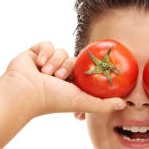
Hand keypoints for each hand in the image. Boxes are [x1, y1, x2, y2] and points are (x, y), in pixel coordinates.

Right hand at [1, 41, 126, 117]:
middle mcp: (60, 73)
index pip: (85, 70)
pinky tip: (38, 64)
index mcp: (72, 84)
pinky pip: (47, 43)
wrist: (25, 91)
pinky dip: (44, 52)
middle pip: (74, 58)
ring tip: (46, 74)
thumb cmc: (52, 100)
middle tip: (59, 78)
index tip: (84, 74)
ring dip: (54, 62)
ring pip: (61, 50)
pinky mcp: (35, 53)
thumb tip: (123, 104)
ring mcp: (47, 63)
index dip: (86, 70)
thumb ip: (103, 105)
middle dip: (67, 68)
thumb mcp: (82, 102)